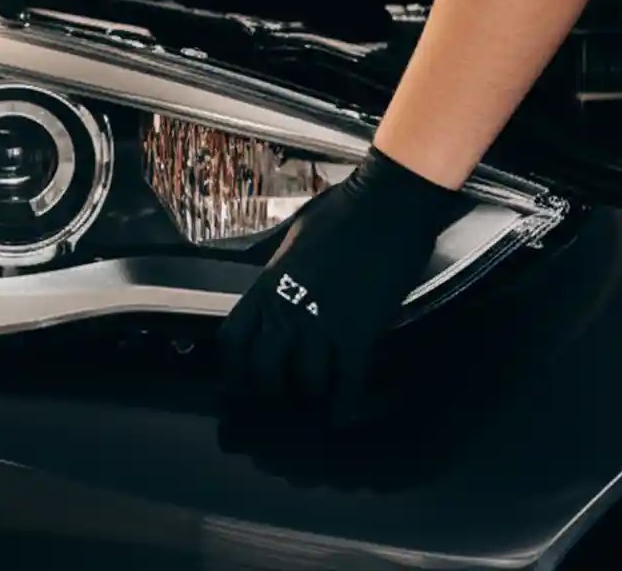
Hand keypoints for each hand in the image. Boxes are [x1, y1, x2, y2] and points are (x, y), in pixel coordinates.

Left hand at [218, 147, 466, 425]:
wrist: (388, 205)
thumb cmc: (341, 213)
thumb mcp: (292, 242)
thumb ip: (279, 274)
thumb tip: (274, 293)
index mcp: (268, 284)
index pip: (233, 339)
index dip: (233, 368)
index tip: (240, 380)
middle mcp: (289, 309)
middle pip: (264, 370)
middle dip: (270, 389)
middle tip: (280, 396)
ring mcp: (324, 324)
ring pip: (306, 381)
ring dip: (310, 394)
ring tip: (316, 398)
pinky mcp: (360, 333)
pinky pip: (347, 383)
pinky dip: (344, 404)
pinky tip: (342, 415)